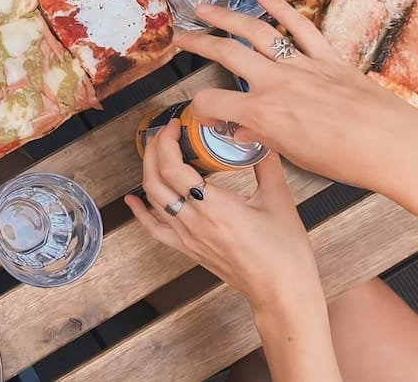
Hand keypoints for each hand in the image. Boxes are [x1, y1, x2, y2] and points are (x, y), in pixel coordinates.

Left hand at [124, 119, 321, 312]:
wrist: (281, 291)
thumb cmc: (284, 253)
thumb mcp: (279, 201)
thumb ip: (268, 165)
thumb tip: (262, 138)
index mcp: (214, 206)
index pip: (172, 167)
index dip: (166, 142)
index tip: (173, 125)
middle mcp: (194, 221)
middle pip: (155, 179)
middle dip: (153, 151)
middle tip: (162, 133)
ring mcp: (187, 237)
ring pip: (153, 200)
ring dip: (148, 172)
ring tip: (154, 153)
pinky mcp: (188, 249)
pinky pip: (155, 229)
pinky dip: (141, 212)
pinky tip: (133, 199)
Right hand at [174, 0, 417, 193]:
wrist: (392, 147)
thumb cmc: (348, 158)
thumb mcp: (293, 155)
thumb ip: (263, 137)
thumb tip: (244, 132)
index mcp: (263, 113)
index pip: (211, 104)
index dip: (201, 111)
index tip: (205, 116)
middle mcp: (276, 83)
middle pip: (225, 53)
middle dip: (197, 43)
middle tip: (180, 37)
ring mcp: (302, 65)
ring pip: (255, 32)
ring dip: (226, 17)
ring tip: (206, 9)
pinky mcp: (327, 58)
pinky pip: (299, 28)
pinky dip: (280, 9)